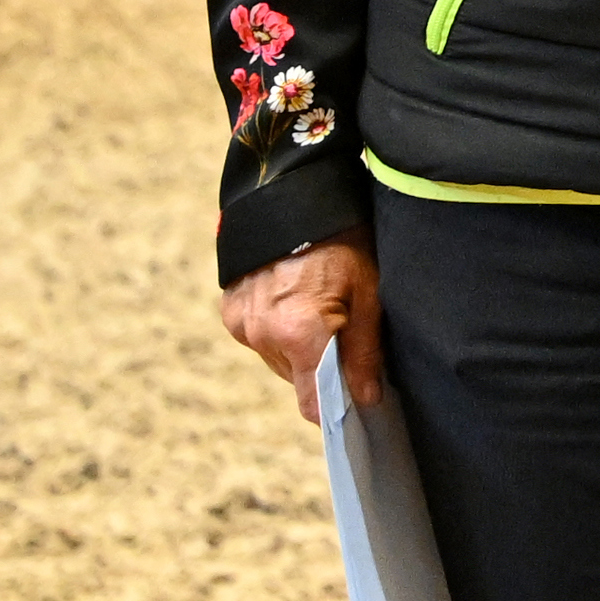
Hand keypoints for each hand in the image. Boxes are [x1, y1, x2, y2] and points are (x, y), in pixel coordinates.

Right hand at [222, 234, 383, 423]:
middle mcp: (262, 335)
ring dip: (299, 350)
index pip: (313, 403)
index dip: (336, 408)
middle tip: (348, 337)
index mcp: (298, 333)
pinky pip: (260, 337)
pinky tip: (298, 300)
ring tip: (324, 310)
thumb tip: (367, 400)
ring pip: (278, 360)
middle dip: (322, 369)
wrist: (294, 192)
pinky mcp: (230, 311)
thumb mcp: (369, 290)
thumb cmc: (343, 238)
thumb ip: (364, 351)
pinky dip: (279, 330)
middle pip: (296, 380)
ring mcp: (241, 324)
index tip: (357, 403)